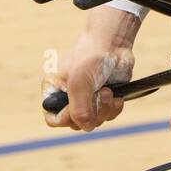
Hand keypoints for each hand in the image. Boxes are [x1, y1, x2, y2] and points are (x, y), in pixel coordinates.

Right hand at [43, 5, 139, 130]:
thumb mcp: (79, 83)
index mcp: (54, 91)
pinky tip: (117, 96)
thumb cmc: (91, 56)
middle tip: (101, 93)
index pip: (53, 119)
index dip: (66, 118)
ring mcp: (87, 99)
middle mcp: (68, 97)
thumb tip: (86, 127)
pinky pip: (108, 116)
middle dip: (92, 112)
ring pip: (94, 121)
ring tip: (108, 91)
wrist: (114, 43)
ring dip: (104, 109)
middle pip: (76, 123)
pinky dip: (114, 108)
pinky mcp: (104, 98)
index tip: (79, 107)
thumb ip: (79, 109)